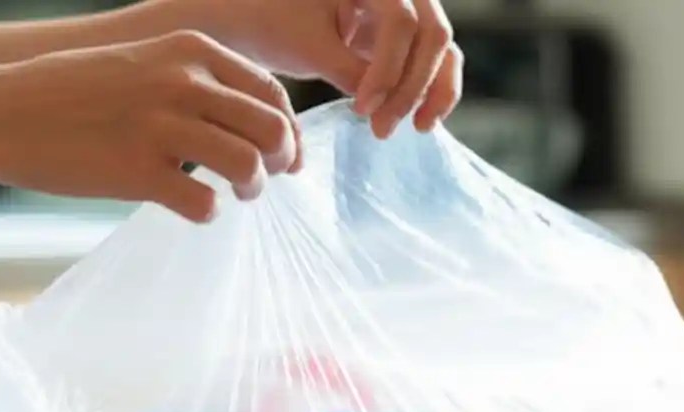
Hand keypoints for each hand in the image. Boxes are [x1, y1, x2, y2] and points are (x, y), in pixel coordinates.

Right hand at [0, 30, 301, 222]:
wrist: (2, 114)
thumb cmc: (73, 94)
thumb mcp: (141, 62)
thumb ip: (195, 81)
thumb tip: (251, 119)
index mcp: (189, 51)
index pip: (270, 93)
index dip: (289, 132)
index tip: (285, 158)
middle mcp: (182, 83)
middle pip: (271, 129)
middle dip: (279, 162)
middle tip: (261, 180)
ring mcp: (160, 127)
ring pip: (248, 166)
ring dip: (251, 189)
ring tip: (233, 196)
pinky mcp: (138, 172)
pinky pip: (204, 203)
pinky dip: (209, 213)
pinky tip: (194, 210)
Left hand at [207, 0, 462, 138]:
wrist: (244, 17)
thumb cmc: (266, 20)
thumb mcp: (307, 46)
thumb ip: (350, 71)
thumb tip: (384, 104)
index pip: (402, 22)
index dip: (388, 69)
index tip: (361, 108)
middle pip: (432, 34)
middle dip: (415, 85)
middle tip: (384, 128)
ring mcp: (398, 11)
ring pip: (438, 48)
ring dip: (434, 89)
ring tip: (419, 128)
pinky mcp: (393, 37)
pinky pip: (426, 61)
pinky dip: (426, 88)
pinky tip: (420, 120)